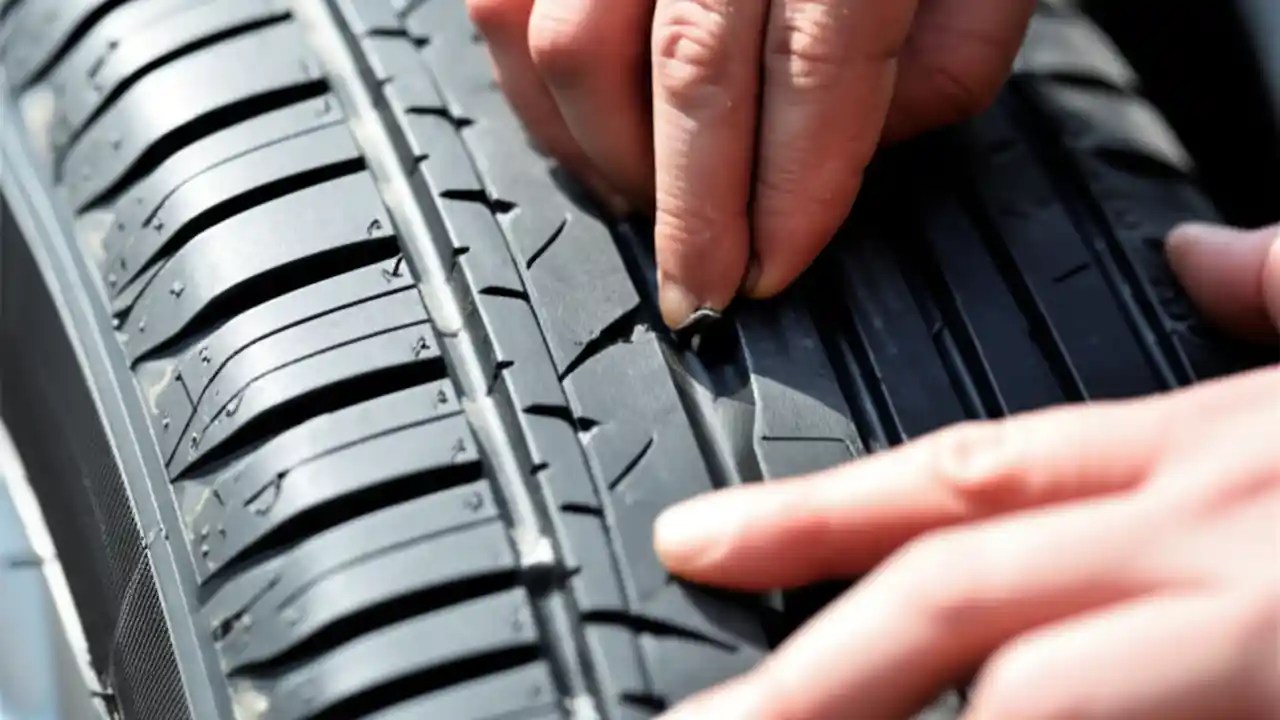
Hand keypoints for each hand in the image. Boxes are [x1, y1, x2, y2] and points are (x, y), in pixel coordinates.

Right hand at [468, 0, 1035, 326]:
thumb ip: (947, 56)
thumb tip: (842, 157)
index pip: (812, 66)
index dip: (789, 190)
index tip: (772, 272)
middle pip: (679, 69)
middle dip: (686, 210)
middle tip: (696, 295)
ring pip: (561, 40)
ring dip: (601, 152)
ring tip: (647, 205)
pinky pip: (500, 0)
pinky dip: (533, 82)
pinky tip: (586, 122)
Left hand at [653, 222, 1279, 718]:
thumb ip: (1271, 298)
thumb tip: (1197, 253)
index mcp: (1197, 447)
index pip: (963, 467)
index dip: (815, 508)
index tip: (701, 538)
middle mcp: (1194, 518)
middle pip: (946, 581)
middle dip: (807, 661)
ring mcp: (1239, 601)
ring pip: (1012, 677)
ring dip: (868, 708)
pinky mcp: (1275, 667)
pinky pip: (1077, 717)